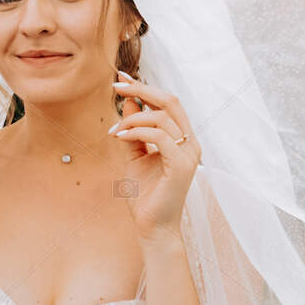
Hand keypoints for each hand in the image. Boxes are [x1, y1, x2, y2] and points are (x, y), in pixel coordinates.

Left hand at [107, 69, 201, 243]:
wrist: (152, 227)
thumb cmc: (145, 194)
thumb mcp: (134, 155)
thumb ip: (133, 129)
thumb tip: (129, 101)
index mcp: (182, 139)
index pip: (168, 103)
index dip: (145, 86)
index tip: (121, 77)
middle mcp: (190, 143)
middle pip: (170, 101)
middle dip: (141, 88)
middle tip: (116, 85)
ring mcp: (188, 154)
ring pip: (162, 117)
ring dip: (133, 118)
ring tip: (115, 131)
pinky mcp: (181, 167)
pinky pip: (159, 137)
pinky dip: (137, 131)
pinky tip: (120, 136)